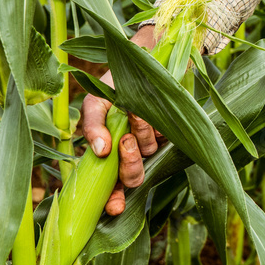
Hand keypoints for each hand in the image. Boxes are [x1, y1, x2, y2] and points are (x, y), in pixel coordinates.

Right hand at [80, 24, 162, 214]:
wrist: (143, 57)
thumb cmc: (114, 84)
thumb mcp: (95, 102)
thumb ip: (92, 125)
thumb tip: (97, 151)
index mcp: (109, 155)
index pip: (111, 188)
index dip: (113, 201)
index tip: (114, 207)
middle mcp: (131, 154)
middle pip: (133, 178)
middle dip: (129, 165)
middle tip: (126, 142)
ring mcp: (153, 142)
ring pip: (148, 155)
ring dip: (141, 136)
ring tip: (136, 114)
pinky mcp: (172, 131)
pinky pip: (164, 137)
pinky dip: (153, 125)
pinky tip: (145, 112)